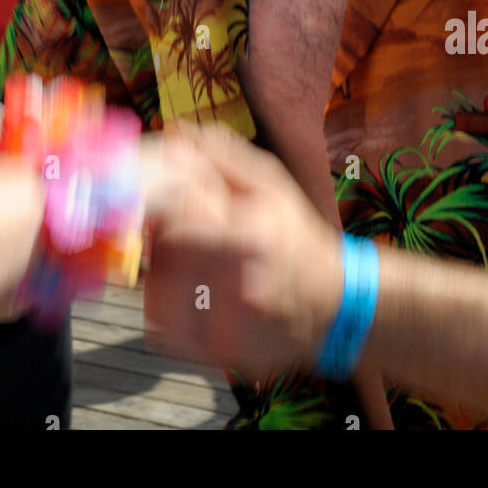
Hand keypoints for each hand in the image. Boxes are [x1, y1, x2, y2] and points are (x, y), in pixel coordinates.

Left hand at [142, 127, 343, 375]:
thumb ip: (221, 154)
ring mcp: (232, 329)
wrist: (334, 305)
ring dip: (158, 274)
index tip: (153, 199)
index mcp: (252, 236)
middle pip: (163, 260)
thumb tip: (175, 131)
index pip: (178, 221)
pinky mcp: (220, 356)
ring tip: (182, 262)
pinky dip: (165, 308)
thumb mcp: (270, 183)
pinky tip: (187, 292)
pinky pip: (166, 331)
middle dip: (159, 240)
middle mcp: (241, 288)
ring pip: (158, 298)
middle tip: (168, 231)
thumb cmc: (297, 237)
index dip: (158, 207)